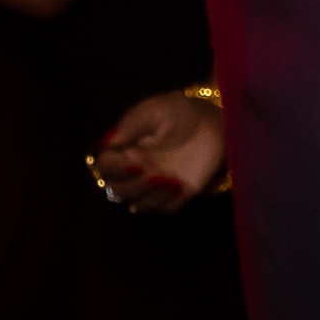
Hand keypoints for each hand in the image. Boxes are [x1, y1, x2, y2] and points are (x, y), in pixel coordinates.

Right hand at [92, 88, 227, 213]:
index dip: (115, 169)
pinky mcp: (175, 195)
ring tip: (170, 179)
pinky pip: (164, 208)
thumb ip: (130, 125)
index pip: (106, 166)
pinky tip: (179, 186)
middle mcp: (135, 171)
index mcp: (124, 150)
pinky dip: (167, 201)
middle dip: (133, 187)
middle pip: (118, 191)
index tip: (135, 163)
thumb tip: (108, 142)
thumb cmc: (179, 112)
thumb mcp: (154, 111)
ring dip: (150, 196)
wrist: (214, 123)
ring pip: (138, 204)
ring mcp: (154, 185)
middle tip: (152, 173)